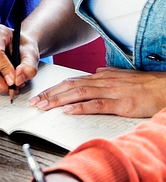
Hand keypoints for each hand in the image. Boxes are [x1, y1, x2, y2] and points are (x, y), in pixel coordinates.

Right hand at [0, 24, 38, 94]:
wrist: (20, 46)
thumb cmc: (24, 47)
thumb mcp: (32, 54)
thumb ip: (29, 66)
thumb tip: (18, 79)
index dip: (4, 69)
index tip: (14, 80)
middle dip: (0, 82)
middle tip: (14, 89)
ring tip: (14, 85)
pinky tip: (7, 82)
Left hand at [31, 68, 165, 117]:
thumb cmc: (146, 84)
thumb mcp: (124, 76)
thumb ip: (109, 74)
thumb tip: (97, 71)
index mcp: (102, 77)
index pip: (72, 81)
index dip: (54, 88)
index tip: (40, 95)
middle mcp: (102, 82)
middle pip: (70, 87)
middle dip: (50, 94)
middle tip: (34, 102)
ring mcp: (111, 92)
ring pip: (78, 94)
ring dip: (58, 100)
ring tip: (43, 106)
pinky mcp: (121, 103)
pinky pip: (97, 104)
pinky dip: (80, 107)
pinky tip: (68, 110)